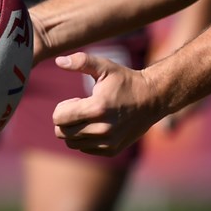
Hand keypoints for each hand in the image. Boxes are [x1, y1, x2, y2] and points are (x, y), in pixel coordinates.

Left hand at [51, 52, 165, 156]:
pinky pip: (84, 149)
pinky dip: (85, 138)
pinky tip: (98, 125)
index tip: (77, 100)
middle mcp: (101, 129)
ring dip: (74, 130)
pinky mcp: (111, 150)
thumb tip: (58, 61)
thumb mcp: (105, 66)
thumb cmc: (125, 81)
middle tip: (82, 108)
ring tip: (90, 116)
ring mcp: (107, 142)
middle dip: (65, 119)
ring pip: (71, 143)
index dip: (63, 107)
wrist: (152, 99)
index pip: (58, 118)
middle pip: (61, 132)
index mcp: (96, 108)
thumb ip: (81, 61)